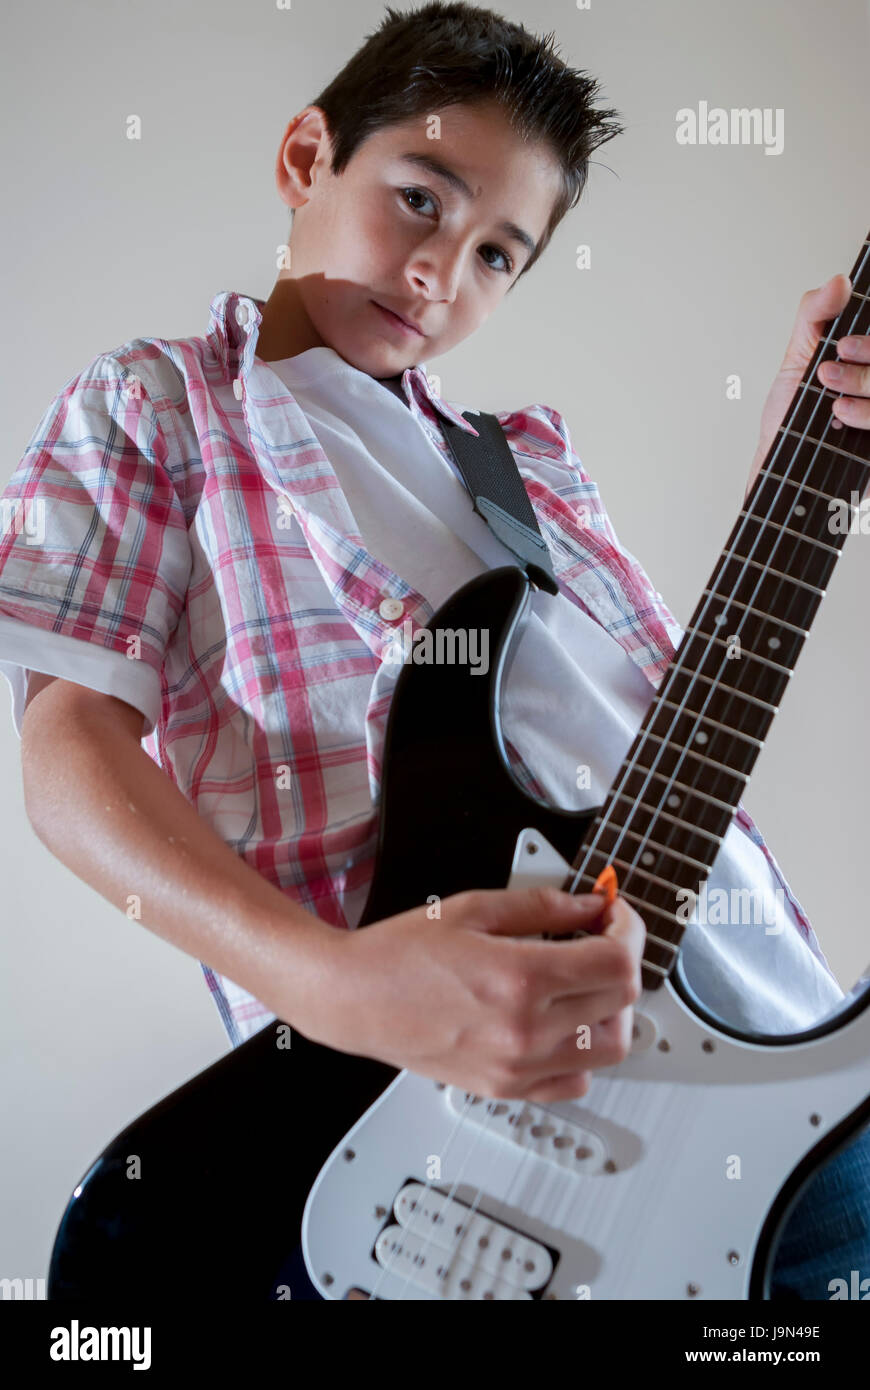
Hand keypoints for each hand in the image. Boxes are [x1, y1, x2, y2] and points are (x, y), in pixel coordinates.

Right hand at [306, 885, 645, 1102]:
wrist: (355, 997)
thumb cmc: (400, 953)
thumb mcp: (474, 908)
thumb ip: (542, 906)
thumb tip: (589, 906)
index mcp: (520, 978)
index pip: (617, 962)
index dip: (629, 930)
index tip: (615, 915)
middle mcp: (525, 1030)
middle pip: (622, 1003)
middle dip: (622, 961)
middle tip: (602, 938)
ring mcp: (517, 1066)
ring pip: (610, 1049)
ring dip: (612, 1011)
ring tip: (587, 983)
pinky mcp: (505, 1088)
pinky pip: (575, 1081)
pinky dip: (584, 1053)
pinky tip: (563, 1023)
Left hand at [746, 274, 869, 499]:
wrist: (781, 473)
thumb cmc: (790, 421)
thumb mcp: (796, 362)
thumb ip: (815, 318)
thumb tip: (838, 283)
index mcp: (868, 362)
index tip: (842, 343)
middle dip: (867, 358)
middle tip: (827, 370)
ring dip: (865, 385)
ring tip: (831, 399)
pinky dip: (868, 415)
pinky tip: (842, 416)